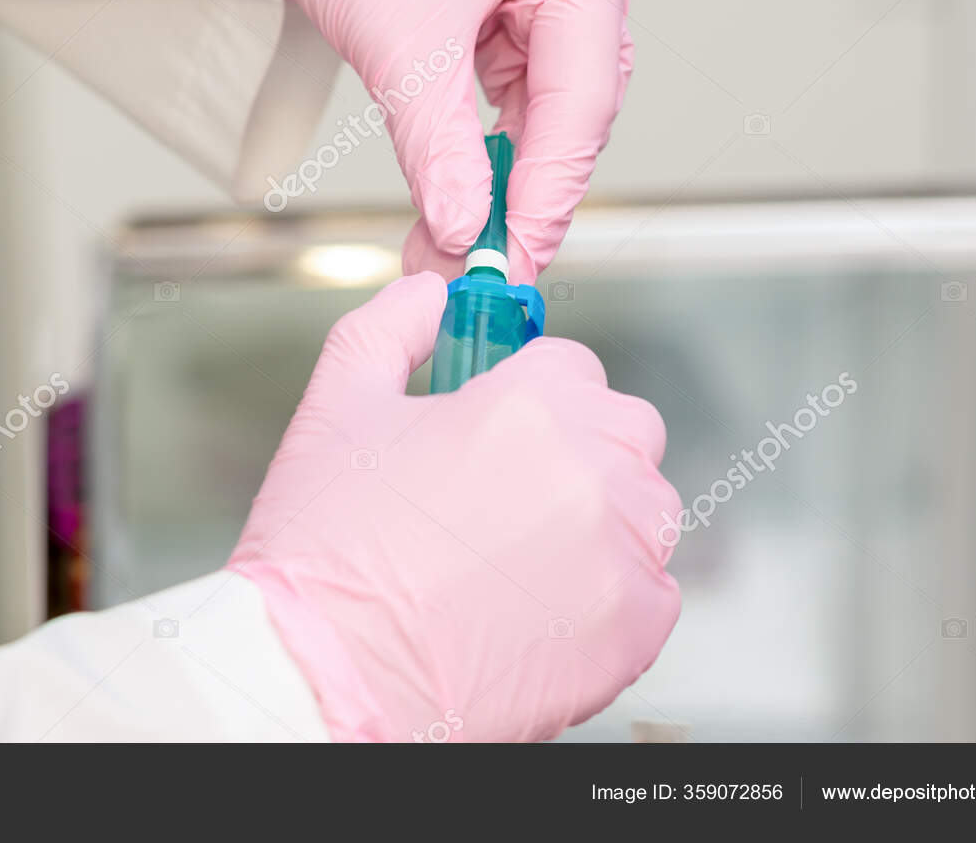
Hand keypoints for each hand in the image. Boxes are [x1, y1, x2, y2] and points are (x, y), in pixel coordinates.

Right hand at [227, 273, 680, 741]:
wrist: (323, 678)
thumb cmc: (323, 551)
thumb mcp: (336, 406)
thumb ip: (390, 329)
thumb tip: (429, 298)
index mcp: (531, 404)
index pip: (572, 365)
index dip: (527, 393)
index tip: (497, 428)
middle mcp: (592, 470)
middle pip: (625, 429)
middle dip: (576, 447)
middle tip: (502, 493)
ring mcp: (620, 553)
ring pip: (644, 510)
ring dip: (598, 520)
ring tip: (515, 557)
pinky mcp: (632, 631)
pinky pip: (652, 591)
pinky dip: (609, 597)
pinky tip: (538, 607)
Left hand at [272, 0, 635, 283]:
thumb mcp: (400, 43)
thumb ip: (439, 145)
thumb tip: (465, 231)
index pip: (582, 98)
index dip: (552, 189)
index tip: (521, 256)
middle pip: (572, 117)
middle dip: (524, 197)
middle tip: (488, 272)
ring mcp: (551, 2)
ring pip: (540, 123)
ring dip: (498, 187)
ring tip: (453, 252)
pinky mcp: (510, 26)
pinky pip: (508, 110)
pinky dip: (478, 159)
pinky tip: (452, 207)